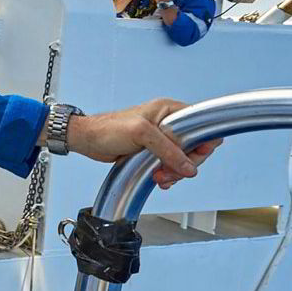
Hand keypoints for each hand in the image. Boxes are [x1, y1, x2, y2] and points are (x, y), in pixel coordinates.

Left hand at [66, 98, 223, 189]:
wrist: (88, 140)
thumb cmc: (108, 129)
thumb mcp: (141, 134)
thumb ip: (167, 149)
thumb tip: (189, 167)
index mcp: (169, 111)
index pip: (201, 125)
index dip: (202, 143)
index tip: (193, 159)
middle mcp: (168, 123)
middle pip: (194, 147)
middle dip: (184, 164)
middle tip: (169, 173)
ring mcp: (161, 138)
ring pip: (182, 159)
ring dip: (174, 172)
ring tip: (159, 178)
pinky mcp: (153, 151)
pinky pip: (170, 165)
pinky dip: (167, 175)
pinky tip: (158, 179)